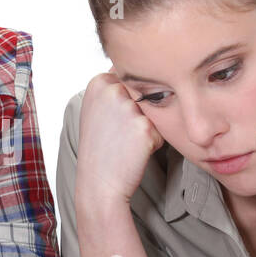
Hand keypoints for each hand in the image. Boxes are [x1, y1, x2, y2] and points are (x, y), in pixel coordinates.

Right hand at [74, 71, 164, 206]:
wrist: (98, 183)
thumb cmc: (99, 148)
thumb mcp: (96, 110)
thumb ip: (113, 88)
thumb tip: (141, 73)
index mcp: (98, 82)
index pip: (130, 80)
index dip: (126, 102)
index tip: (112, 120)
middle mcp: (112, 90)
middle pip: (143, 94)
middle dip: (137, 113)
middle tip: (118, 134)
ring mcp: (129, 107)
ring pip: (153, 111)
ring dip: (145, 127)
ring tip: (125, 142)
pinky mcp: (145, 126)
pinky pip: (159, 129)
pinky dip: (151, 142)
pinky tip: (133, 151)